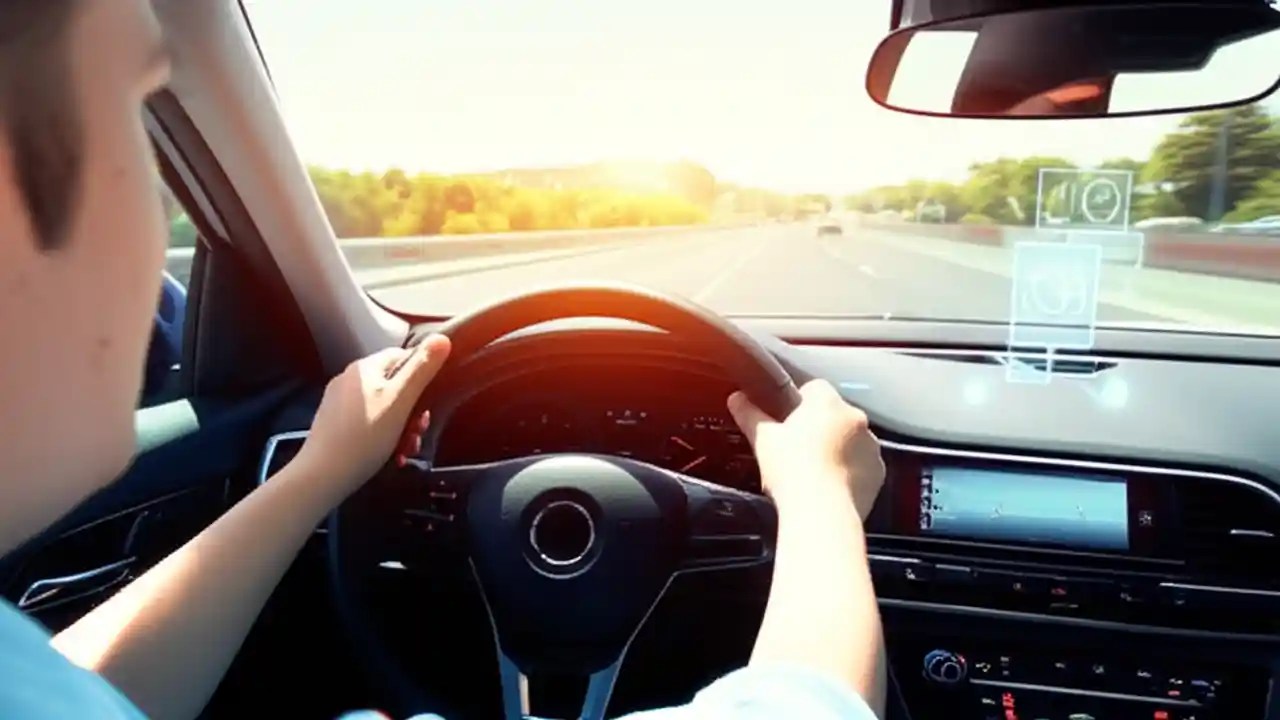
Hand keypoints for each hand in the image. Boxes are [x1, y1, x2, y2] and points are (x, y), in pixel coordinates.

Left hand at [295, 334, 450, 502]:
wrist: (322, 475)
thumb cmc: (365, 436)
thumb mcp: (401, 401)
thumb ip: (422, 369)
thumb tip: (443, 338)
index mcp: (365, 368)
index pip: (403, 356)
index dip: (422, 377)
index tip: (429, 402)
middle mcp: (349, 378)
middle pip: (395, 385)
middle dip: (413, 410)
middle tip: (418, 432)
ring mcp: (339, 401)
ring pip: (384, 407)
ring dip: (402, 427)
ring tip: (405, 449)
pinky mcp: (334, 423)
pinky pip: (369, 422)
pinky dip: (383, 436)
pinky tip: (389, 455)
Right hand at [727, 379, 884, 518]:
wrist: (821, 513)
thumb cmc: (792, 471)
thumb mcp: (763, 439)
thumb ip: (750, 414)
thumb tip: (737, 399)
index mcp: (827, 403)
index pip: (813, 388)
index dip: (797, 403)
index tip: (785, 421)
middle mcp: (855, 419)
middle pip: (834, 414)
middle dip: (818, 427)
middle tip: (796, 448)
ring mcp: (870, 447)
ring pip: (851, 440)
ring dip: (837, 449)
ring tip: (812, 471)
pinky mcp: (878, 473)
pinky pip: (862, 465)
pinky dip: (849, 472)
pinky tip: (828, 485)